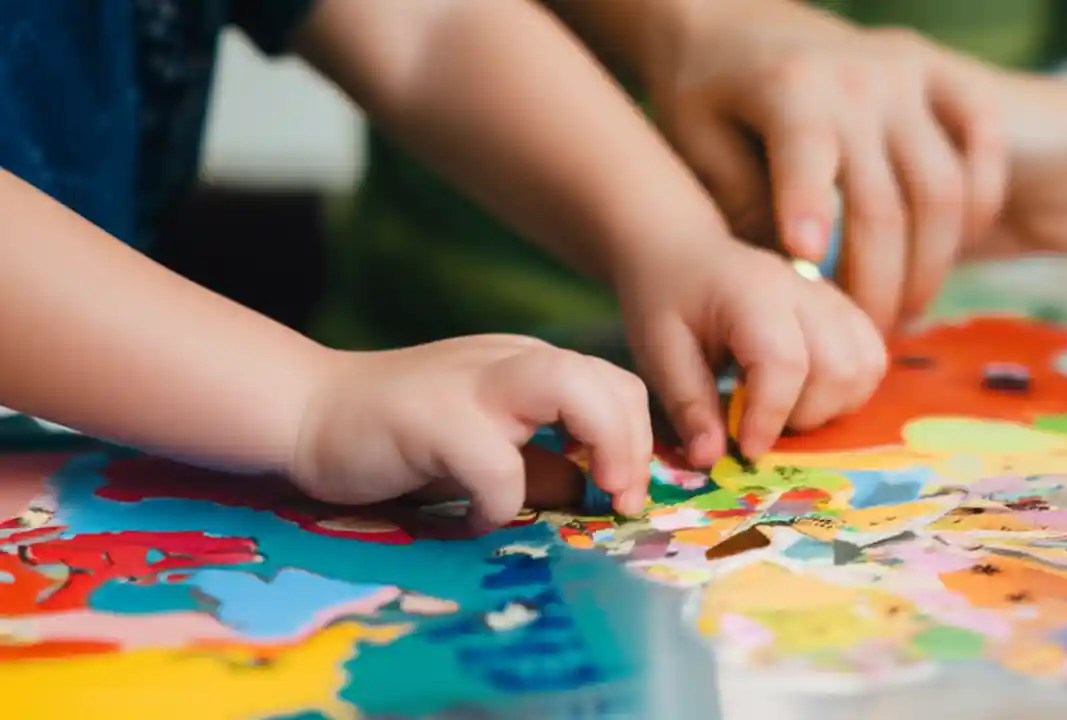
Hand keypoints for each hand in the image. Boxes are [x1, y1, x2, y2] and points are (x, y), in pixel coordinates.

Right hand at [290, 336, 651, 531]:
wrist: (305, 411)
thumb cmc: (398, 436)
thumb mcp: (485, 447)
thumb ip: (540, 464)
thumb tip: (592, 493)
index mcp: (525, 366)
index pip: (613, 384)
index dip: (637, 439)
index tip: (625, 494)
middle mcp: (507, 364)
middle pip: (606, 379)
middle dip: (633, 443)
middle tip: (622, 499)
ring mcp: (470, 385)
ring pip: (569, 387)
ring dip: (601, 445)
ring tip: (591, 497)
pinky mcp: (433, 418)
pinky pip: (497, 462)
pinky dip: (500, 502)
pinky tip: (473, 520)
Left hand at [619, 238, 886, 466]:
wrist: (684, 254)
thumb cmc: (666, 301)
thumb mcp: (659, 353)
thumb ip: (688, 405)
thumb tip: (711, 460)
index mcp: (753, 294)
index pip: (784, 363)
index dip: (770, 417)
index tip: (746, 450)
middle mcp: (804, 290)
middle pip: (839, 368)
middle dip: (803, 416)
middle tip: (760, 422)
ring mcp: (831, 297)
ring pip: (866, 366)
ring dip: (831, 407)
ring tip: (784, 408)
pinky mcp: (845, 310)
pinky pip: (871, 358)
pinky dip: (848, 391)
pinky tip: (807, 394)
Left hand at [642, 0, 1005, 328]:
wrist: (734, 20)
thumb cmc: (707, 94)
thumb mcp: (698, 144)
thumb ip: (740, 206)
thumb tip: (790, 281)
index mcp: (790, 89)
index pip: (808, 162)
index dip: (811, 220)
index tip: (808, 279)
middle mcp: (857, 78)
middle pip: (883, 204)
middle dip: (877, 285)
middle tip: (864, 335)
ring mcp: (907, 75)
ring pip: (943, 187)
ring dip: (931, 263)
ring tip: (904, 310)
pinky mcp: (941, 73)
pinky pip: (982, 141)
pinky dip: (979, 200)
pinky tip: (952, 247)